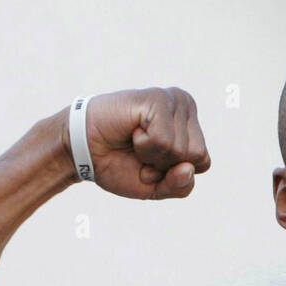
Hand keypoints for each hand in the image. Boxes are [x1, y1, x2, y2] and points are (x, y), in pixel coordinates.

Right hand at [65, 87, 210, 200]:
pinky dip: (145, 146)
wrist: (83, 151)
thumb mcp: (156, 187)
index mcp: (191, 125)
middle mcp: (186, 107)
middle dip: (165, 164)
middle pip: (195, 156)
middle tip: (141, 150)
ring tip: (135, 140)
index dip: (174, 172)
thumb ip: (180, 186)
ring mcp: (173, 100)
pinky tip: (133, 132)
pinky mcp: (157, 99)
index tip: (151, 160)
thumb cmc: (120, 164)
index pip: (202, 163)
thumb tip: (188, 168)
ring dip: (152, 155)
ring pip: (180, 150)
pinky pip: (163, 141)